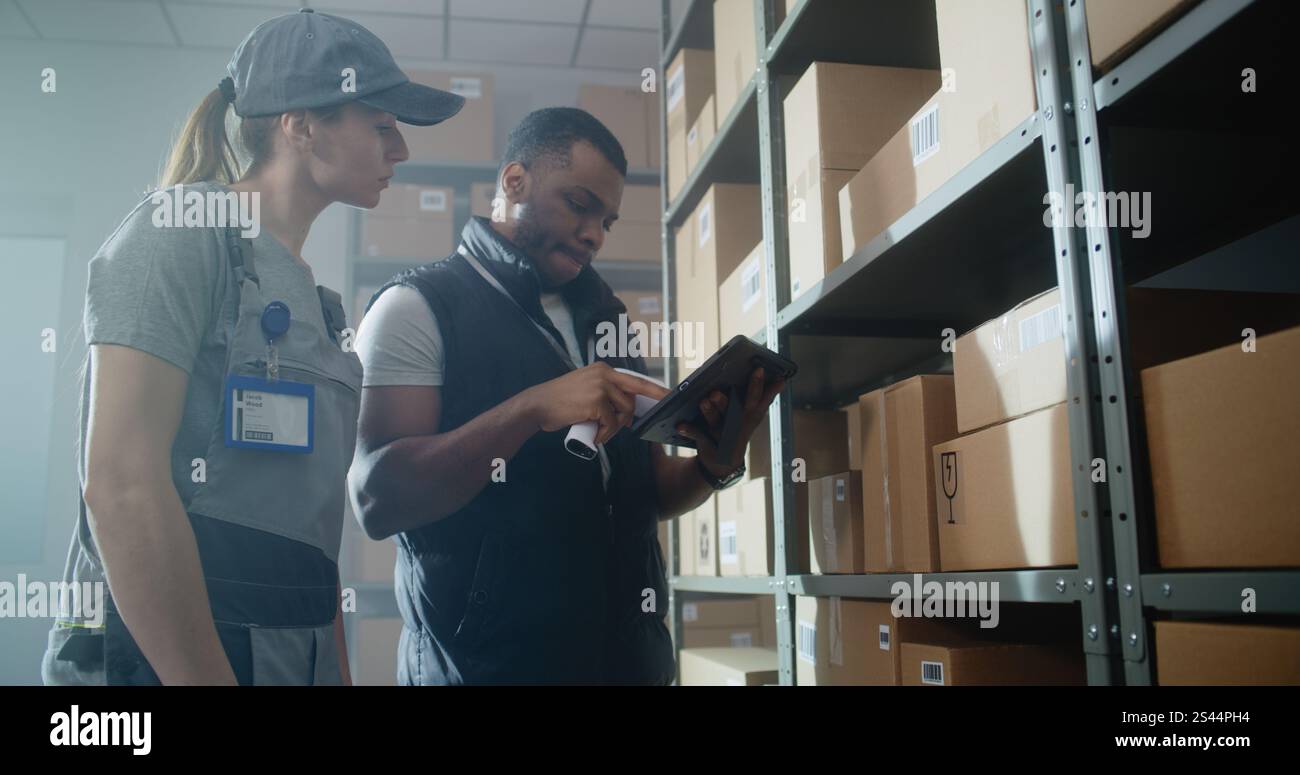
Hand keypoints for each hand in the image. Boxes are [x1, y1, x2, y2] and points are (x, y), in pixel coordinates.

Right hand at [523, 362, 669, 445]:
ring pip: (625, 410)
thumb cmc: (560, 401)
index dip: (654, 389)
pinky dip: (605, 433)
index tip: (669, 395)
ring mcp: (600, 386)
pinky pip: (612, 422)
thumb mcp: (586, 390)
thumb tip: (628, 413)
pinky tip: (594, 435)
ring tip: (600, 432)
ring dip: (615, 427)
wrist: (537, 405)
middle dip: (641, 408)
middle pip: (635, 394)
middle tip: (638, 420)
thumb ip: (607, 396)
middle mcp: (604, 374)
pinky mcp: (596, 402)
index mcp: (603, 369)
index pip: (635, 379)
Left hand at [675, 367, 783, 476]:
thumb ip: (764, 397)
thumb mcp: (753, 415)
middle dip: (732, 398)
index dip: (760, 385)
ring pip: (717, 422)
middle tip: (729, 382)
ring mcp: (723, 437)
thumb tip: (781, 380)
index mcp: (750, 416)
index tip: (760, 369)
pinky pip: (698, 436)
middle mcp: (738, 426)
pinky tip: (679, 425)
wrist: (723, 464)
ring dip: (712, 411)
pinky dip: (689, 431)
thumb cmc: (737, 429)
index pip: (758, 399)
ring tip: (706, 399)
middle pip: (739, 409)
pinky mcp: (708, 445)